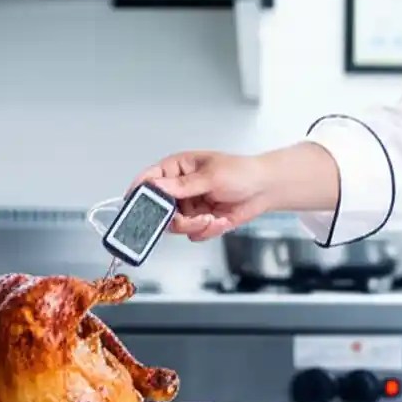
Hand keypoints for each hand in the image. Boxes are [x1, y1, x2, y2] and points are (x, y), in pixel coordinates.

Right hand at [129, 151, 271, 241]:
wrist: (265, 189)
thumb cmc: (242, 172)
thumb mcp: (211, 176)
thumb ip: (182, 185)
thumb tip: (156, 186)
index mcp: (178, 168)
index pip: (150, 179)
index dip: (141, 192)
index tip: (136, 204)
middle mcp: (180, 188)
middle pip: (160, 209)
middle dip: (176, 218)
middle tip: (189, 218)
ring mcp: (190, 205)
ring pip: (177, 225)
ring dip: (195, 225)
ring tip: (212, 218)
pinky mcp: (200, 220)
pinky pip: (193, 233)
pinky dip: (207, 230)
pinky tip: (221, 220)